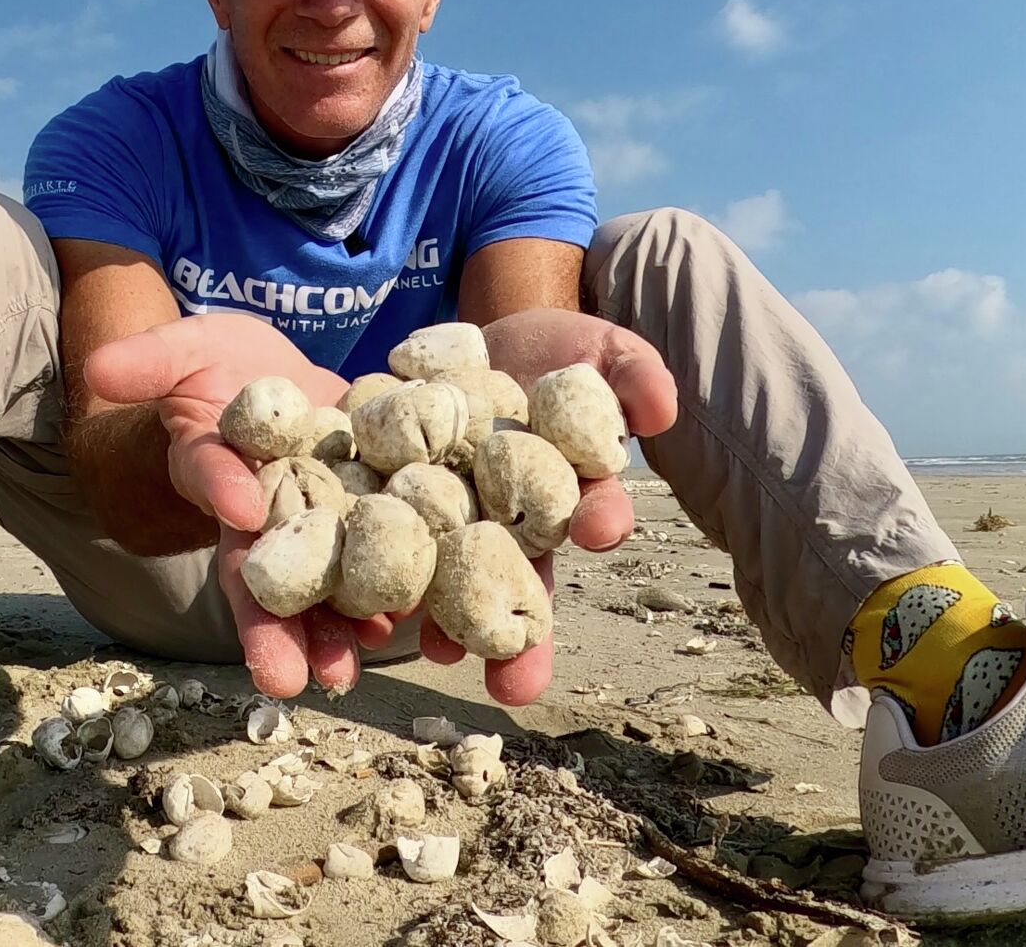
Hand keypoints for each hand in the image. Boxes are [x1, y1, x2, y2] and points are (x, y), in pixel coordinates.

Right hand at [84, 314, 358, 696]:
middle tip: (281, 679)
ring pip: (317, 585)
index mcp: (213, 467)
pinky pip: (376, 559)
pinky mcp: (364, 510)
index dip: (222, 488)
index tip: (239, 507)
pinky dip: (390, 594)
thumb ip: (148, 360)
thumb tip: (97, 370)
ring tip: (340, 674)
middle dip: (271, 625)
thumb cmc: (221, 367)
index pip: (211, 478)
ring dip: (331, 631)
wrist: (279, 378)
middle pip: (262, 572)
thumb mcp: (184, 349)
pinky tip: (407, 624)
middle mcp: (260, 509)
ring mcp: (314, 519)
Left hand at [409, 307, 679, 704]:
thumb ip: (633, 375)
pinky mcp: (393, 501)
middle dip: (519, 636)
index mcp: (571, 494)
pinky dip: (372, 578)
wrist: (479, 341)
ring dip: (444, 624)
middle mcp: (514, 523)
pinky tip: (365, 610)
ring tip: (439, 656)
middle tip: (517, 683)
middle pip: (520, 580)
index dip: (597, 517)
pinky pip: (383, 544)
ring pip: (451, 580)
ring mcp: (453, 518)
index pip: (591, 509)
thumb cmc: (557, 355)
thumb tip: (660, 408)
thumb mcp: (602, 351)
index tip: (598, 526)